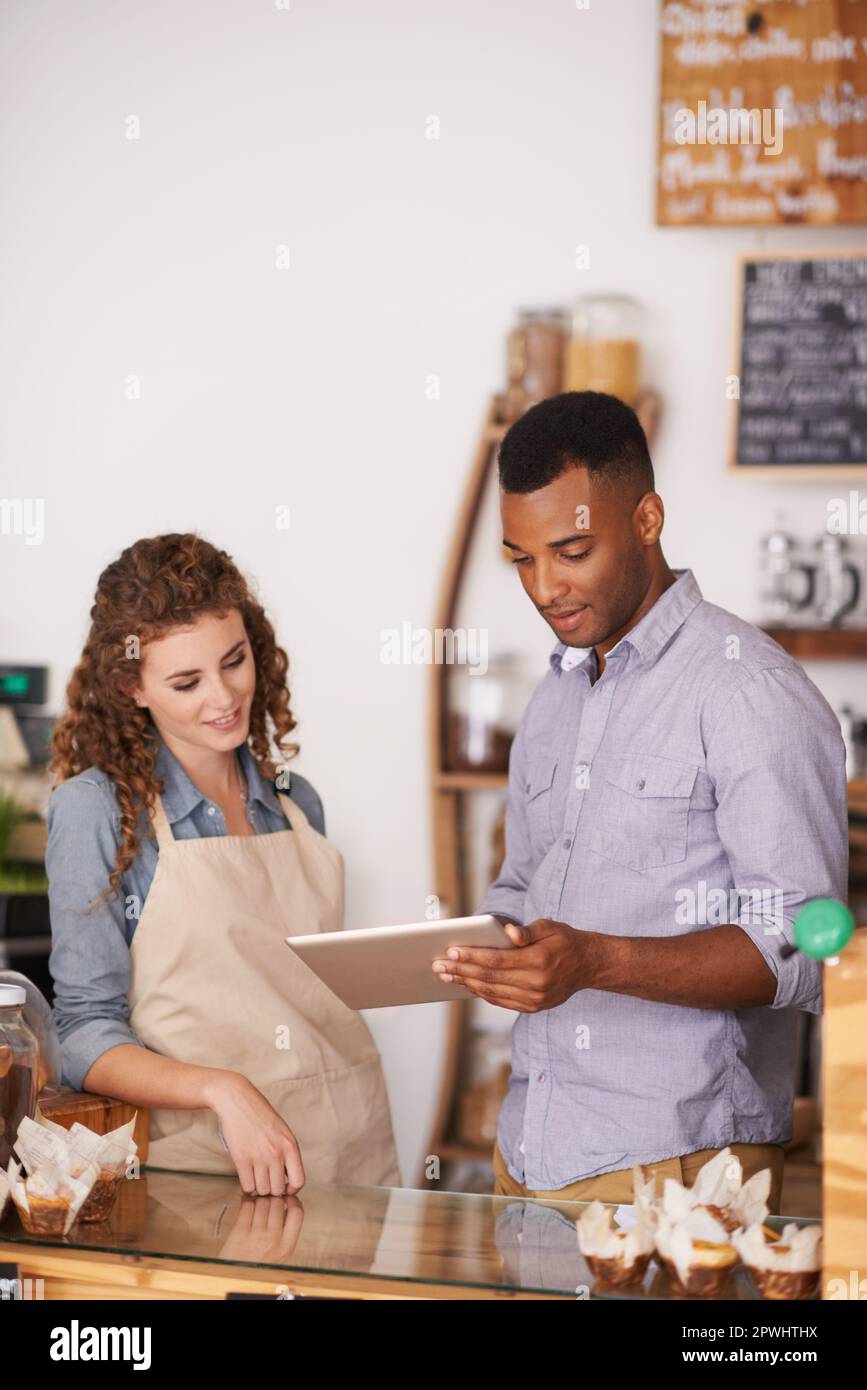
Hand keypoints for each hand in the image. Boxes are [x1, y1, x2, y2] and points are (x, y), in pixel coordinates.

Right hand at [205, 1071, 305, 1195]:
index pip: (299, 1181)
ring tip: (256, 1175)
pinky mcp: (241, 1159)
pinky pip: (247, 1186)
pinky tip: (247, 1175)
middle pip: (278, 1190)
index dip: (291, 1189)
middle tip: (267, 1179)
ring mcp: (259, 1157)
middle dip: (272, 1188)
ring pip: (262, 1190)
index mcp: (290, 1145)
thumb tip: (288, 1178)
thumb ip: (287, 1153)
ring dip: (258, 1186)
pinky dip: (247, 1185)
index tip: (285, 1187)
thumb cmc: (260, 1114)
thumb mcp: (283, 1131)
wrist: (238, 1100)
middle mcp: (276, 1152)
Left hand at [431, 918, 599, 1011]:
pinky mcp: (533, 1007)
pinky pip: (501, 1001)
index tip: (451, 952)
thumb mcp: (550, 926)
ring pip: (493, 993)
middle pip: (490, 978)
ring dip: (466, 984)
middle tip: (438, 966)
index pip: (497, 960)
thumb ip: (527, 931)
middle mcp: (536, 984)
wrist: (589, 965)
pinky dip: (482, 993)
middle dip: (461, 971)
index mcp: (539, 961)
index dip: (472, 957)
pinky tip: (467, 985)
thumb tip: (509, 932)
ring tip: (446, 976)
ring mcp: (535, 999)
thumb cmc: (565, 940)